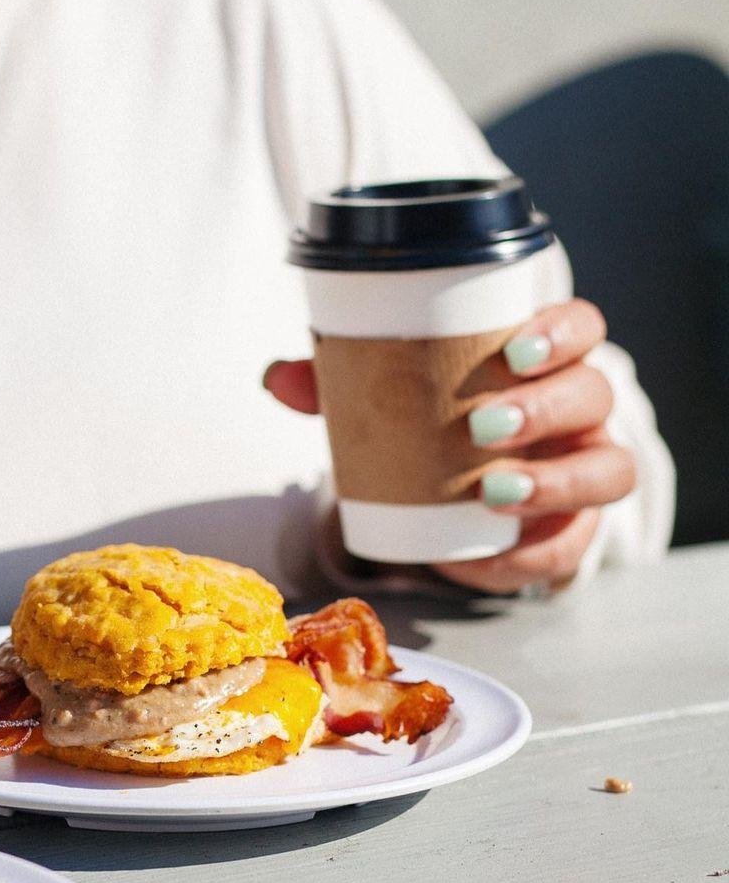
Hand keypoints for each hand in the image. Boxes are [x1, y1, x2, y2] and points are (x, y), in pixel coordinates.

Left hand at [263, 298, 636, 592]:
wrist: (451, 506)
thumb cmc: (433, 430)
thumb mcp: (388, 402)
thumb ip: (338, 384)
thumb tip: (276, 377)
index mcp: (543, 362)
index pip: (581, 327)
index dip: (562, 331)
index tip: (514, 347)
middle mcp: (577, 413)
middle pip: (592, 395)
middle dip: (545, 407)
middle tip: (483, 425)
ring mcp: (583, 470)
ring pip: (606, 469)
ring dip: (557, 480)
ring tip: (493, 491)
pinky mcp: (571, 532)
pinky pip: (571, 547)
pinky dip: (530, 555)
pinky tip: (488, 555)